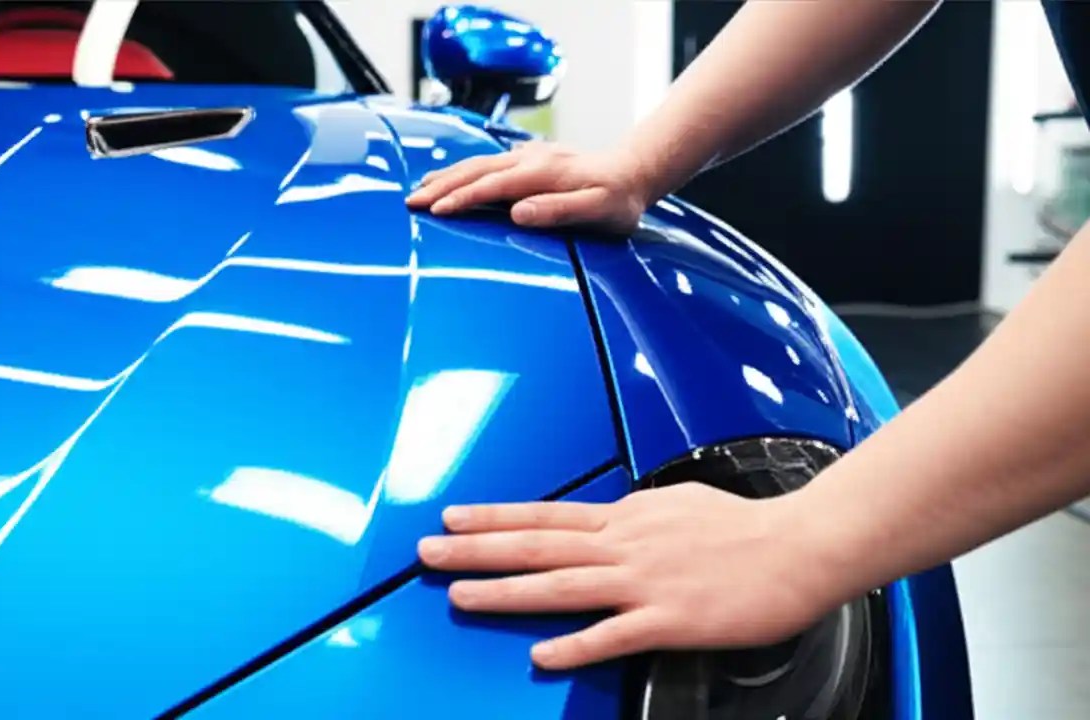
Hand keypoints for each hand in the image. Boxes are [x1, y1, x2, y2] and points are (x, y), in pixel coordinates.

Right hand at [404, 142, 652, 233]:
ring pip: (478, 163)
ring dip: (447, 176)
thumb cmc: (618, 200)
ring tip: (420, 188)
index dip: (462, 198)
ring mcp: (529, 157)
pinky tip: (452, 176)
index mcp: (542, 173)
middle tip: (410, 201)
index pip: (492, 185)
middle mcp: (531, 160)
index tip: (435, 210)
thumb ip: (559, 211)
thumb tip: (518, 213)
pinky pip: (488, 162)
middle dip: (441, 186)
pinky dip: (464, 170)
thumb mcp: (598, 211)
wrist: (635, 172)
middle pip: (476, 171)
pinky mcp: (530, 159)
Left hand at [417, 482, 844, 670]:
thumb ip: (635, 515)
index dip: (493, 518)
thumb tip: (611, 517)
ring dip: (507, 592)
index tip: (453, 518)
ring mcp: (646, 580)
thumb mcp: (677, 502)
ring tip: (460, 597)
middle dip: (477, 550)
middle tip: (427, 552)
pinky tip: (542, 655)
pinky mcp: (672, 618)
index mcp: (626, 517)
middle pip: (537, 545)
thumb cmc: (745, 526)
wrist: (801, 546)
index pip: (544, 515)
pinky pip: (615, 634)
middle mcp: (626, 544)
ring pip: (562, 585)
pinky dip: (576, 645)